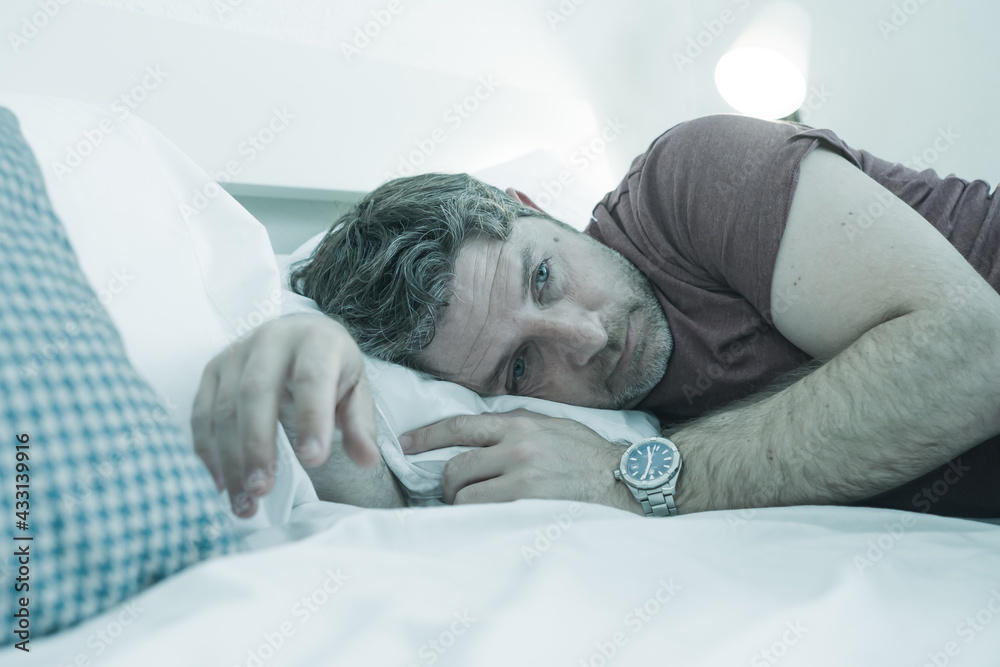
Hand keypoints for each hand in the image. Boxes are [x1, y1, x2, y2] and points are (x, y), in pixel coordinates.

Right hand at [192, 313, 378, 516]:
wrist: (300, 332)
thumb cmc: (331, 365)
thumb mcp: (356, 388)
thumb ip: (360, 423)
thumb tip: (366, 459)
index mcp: (315, 341)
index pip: (312, 377)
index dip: (312, 418)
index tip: (313, 460)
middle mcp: (271, 340)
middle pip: (256, 391)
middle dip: (257, 444)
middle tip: (264, 489)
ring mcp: (236, 354)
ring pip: (223, 407)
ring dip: (230, 459)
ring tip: (245, 500)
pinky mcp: (212, 371)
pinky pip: (202, 414)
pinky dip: (208, 453)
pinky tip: (221, 485)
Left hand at [400, 409, 640, 513]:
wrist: (628, 481)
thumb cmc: (590, 457)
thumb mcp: (553, 426)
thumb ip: (516, 427)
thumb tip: (476, 434)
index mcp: (521, 423)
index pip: (460, 425)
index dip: (426, 436)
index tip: (404, 445)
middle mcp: (518, 446)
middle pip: (455, 466)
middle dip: (448, 485)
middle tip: (455, 496)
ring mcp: (522, 477)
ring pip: (463, 494)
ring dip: (462, 506)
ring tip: (475, 512)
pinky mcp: (528, 505)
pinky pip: (481, 515)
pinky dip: (476, 521)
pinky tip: (485, 524)